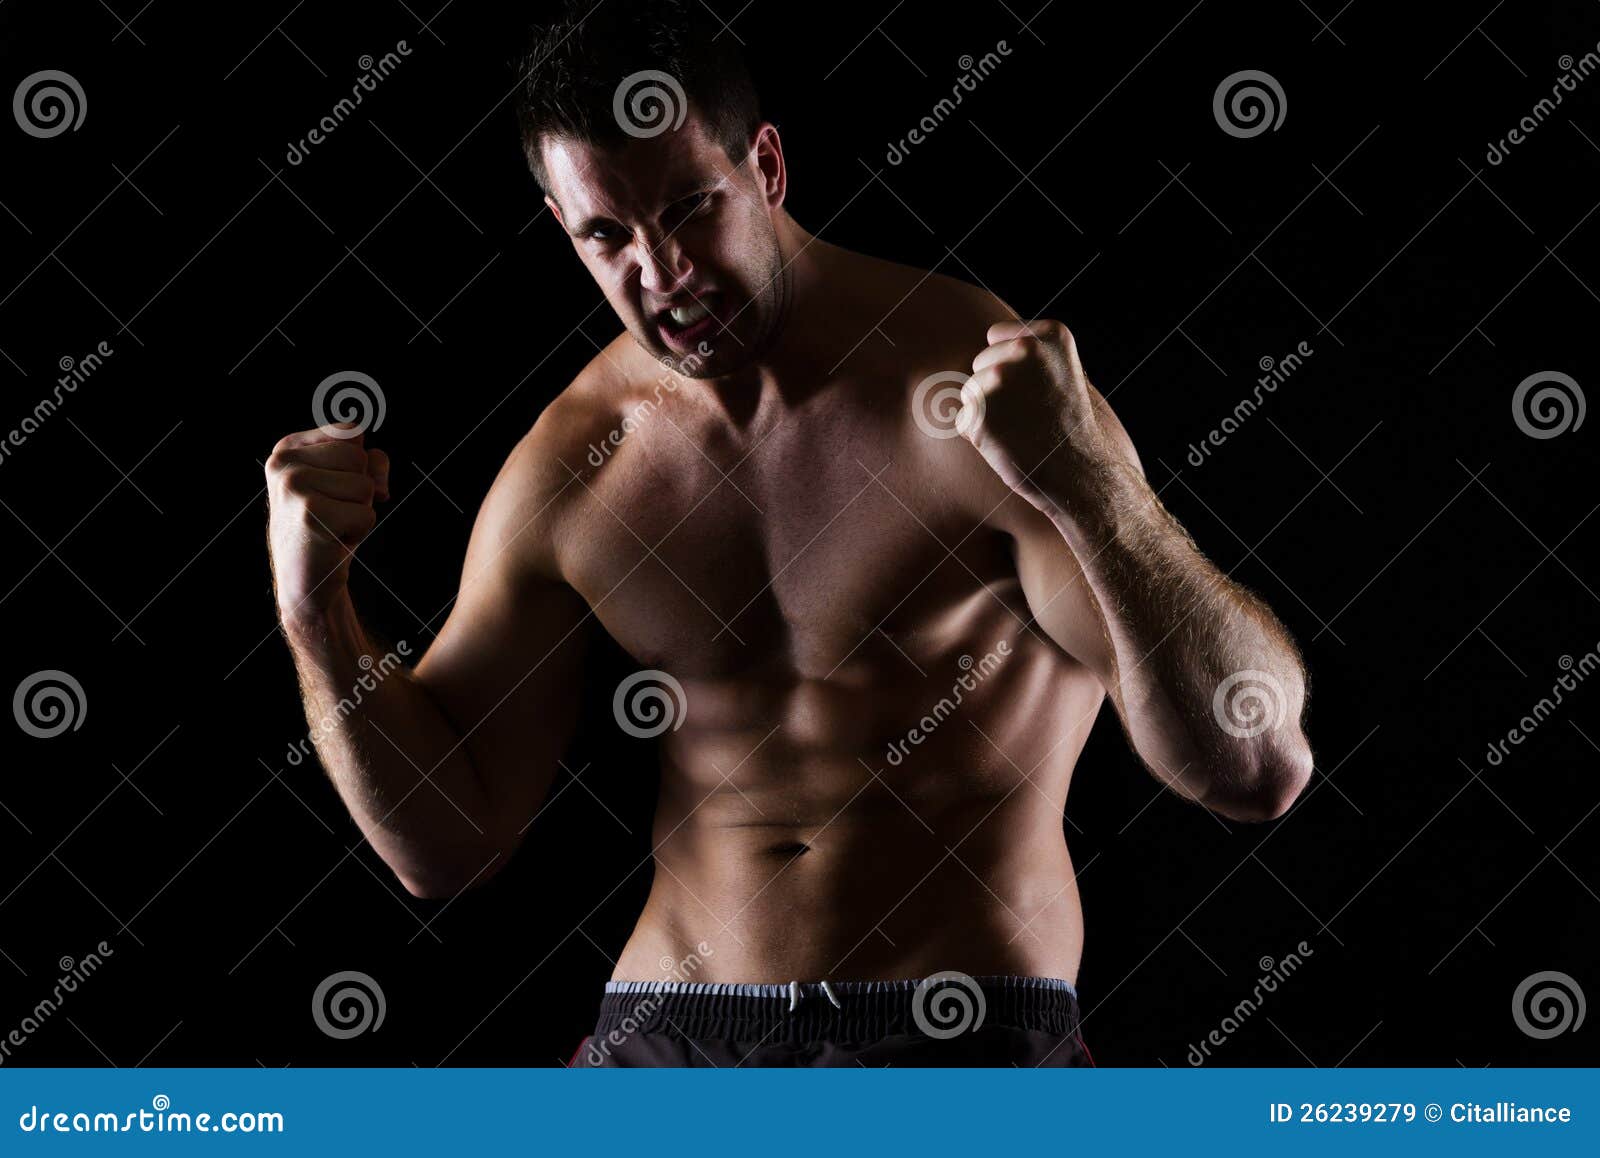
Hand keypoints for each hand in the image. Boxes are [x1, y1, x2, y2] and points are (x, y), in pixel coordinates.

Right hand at [265, 423, 389, 627]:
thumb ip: (371, 462)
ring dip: (361, 510)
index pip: (351, 431)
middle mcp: (284, 463)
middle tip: (334, 512)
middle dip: (361, 489)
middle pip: (360, 458)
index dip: (360, 463)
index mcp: (287, 448)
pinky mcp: (310, 513)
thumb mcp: (346, 484)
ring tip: (333, 525)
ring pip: (366, 486)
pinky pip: (367, 513)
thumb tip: (378, 475)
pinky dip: (360, 531)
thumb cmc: (330, 525)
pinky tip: (333, 540)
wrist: (306, 581)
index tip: (335, 487)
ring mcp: (294, 487)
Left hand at [957, 320, 1112, 516]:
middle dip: (996, 390)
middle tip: (1032, 414)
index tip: (1039, 390)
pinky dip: (979, 437)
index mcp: (1050, 335)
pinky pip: (964, 421)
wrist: (1081, 474)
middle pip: (980, 364)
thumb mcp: (1064, 372)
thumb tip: (990, 338)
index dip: (1010, 367)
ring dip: (987, 414)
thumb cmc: (1069, 427)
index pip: (996, 337)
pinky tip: (1010, 444)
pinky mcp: (982, 413)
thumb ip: (1032, 352)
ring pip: (969, 393)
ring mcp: (1001, 380)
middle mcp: (1025, 349)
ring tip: (1022, 429)